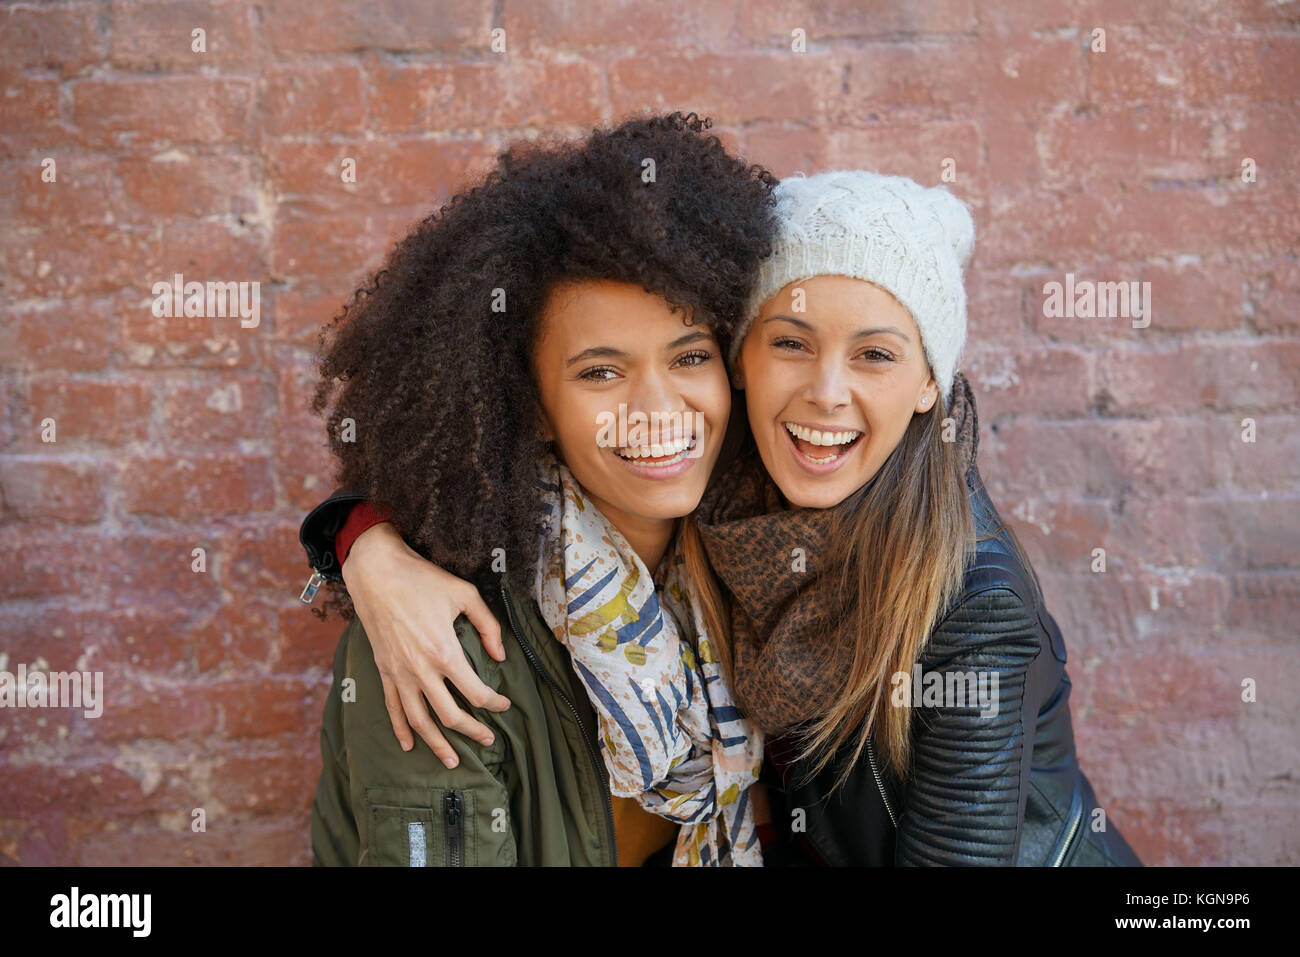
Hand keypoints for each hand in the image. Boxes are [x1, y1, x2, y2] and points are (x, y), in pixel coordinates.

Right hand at [341, 522, 511, 766]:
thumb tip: (500, 656)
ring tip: (451, 761)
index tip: (505, 704)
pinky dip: (400, 729)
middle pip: (450, 715)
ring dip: (437, 744)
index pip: (475, 692)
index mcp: (444, 651)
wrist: (376, 573)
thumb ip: (488, 626)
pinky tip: (409, 746)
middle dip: (472, 731)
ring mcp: (399, 673)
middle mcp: (421, 669)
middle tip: (487, 739)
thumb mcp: (465, 594)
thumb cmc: (423, 580)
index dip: (494, 703)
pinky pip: (392, 708)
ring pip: (419, 720)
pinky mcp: (384, 671)